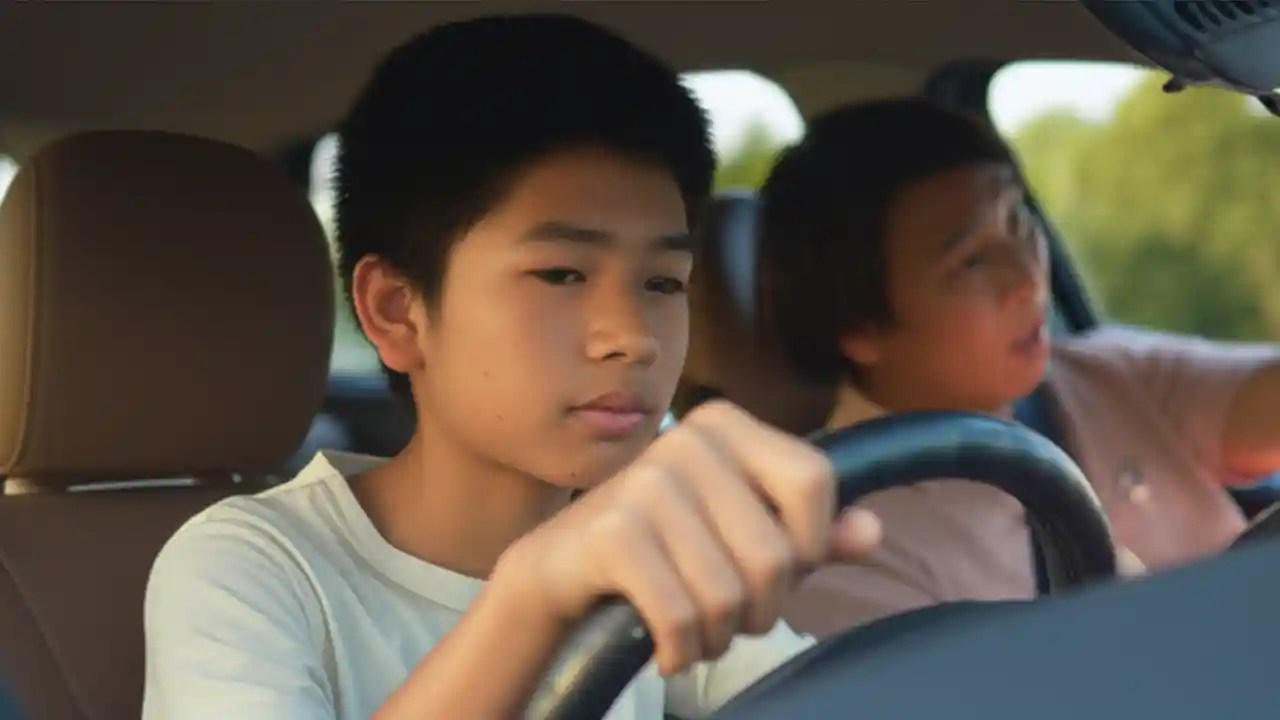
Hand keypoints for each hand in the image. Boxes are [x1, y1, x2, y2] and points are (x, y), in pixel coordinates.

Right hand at [496, 400, 881, 675]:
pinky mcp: (614, 532)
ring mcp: (646, 482)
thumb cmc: (666, 548)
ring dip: (717, 636)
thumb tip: (871, 532)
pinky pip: (681, 614)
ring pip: (728, 594)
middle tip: (731, 615)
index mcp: (725, 425)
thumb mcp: (741, 532)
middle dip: (761, 610)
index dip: (810, 543)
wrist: (562, 567)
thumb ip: (809, 533)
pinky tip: (667, 648)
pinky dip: (680, 649)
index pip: (814, 480)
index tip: (781, 566)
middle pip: (775, 554)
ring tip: (696, 631)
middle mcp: (687, 440)